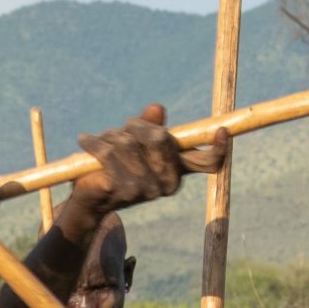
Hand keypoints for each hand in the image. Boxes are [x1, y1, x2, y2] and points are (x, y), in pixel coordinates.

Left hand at [60, 104, 230, 232]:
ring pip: (130, 142)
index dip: (218, 149)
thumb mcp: (134, 143)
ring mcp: (146, 190)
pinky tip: (85, 141)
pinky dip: (95, 143)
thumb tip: (157, 109)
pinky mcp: (123, 190)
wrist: (89, 199)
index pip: (207, 164)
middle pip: (160, 137)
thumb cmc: (115, 167)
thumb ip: (148, 126)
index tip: (222, 131)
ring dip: (111, 135)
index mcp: (176, 172)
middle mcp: (166, 185)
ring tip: (100, 140)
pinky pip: (110, 153)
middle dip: (136, 125)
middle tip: (120, 129)